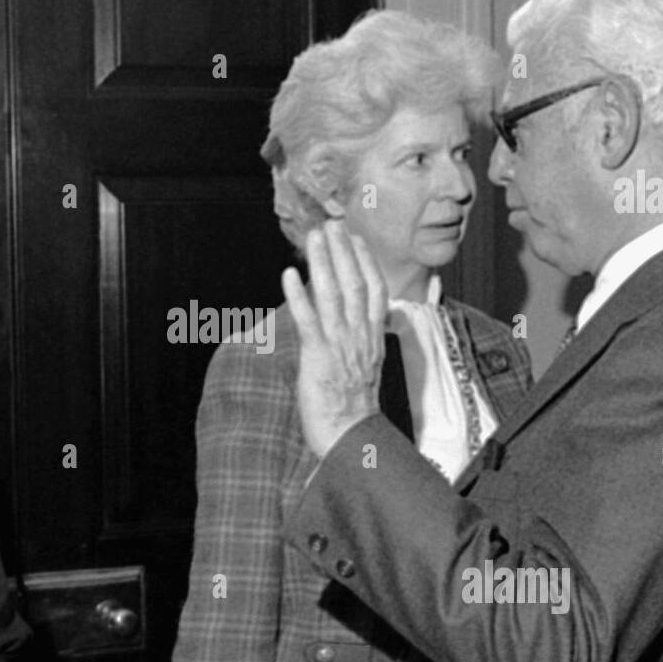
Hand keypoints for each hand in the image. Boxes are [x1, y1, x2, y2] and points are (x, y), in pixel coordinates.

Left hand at [281, 222, 387, 456]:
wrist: (350, 437)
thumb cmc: (353, 406)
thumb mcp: (365, 366)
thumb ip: (360, 340)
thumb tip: (356, 320)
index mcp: (371, 337)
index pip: (374, 290)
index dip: (365, 261)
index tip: (355, 238)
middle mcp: (359, 336)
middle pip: (355, 283)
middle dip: (343, 251)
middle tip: (331, 224)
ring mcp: (340, 345)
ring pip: (333, 295)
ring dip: (323, 263)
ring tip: (314, 237)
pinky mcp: (318, 358)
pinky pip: (308, 322)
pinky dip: (298, 297)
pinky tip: (288, 275)